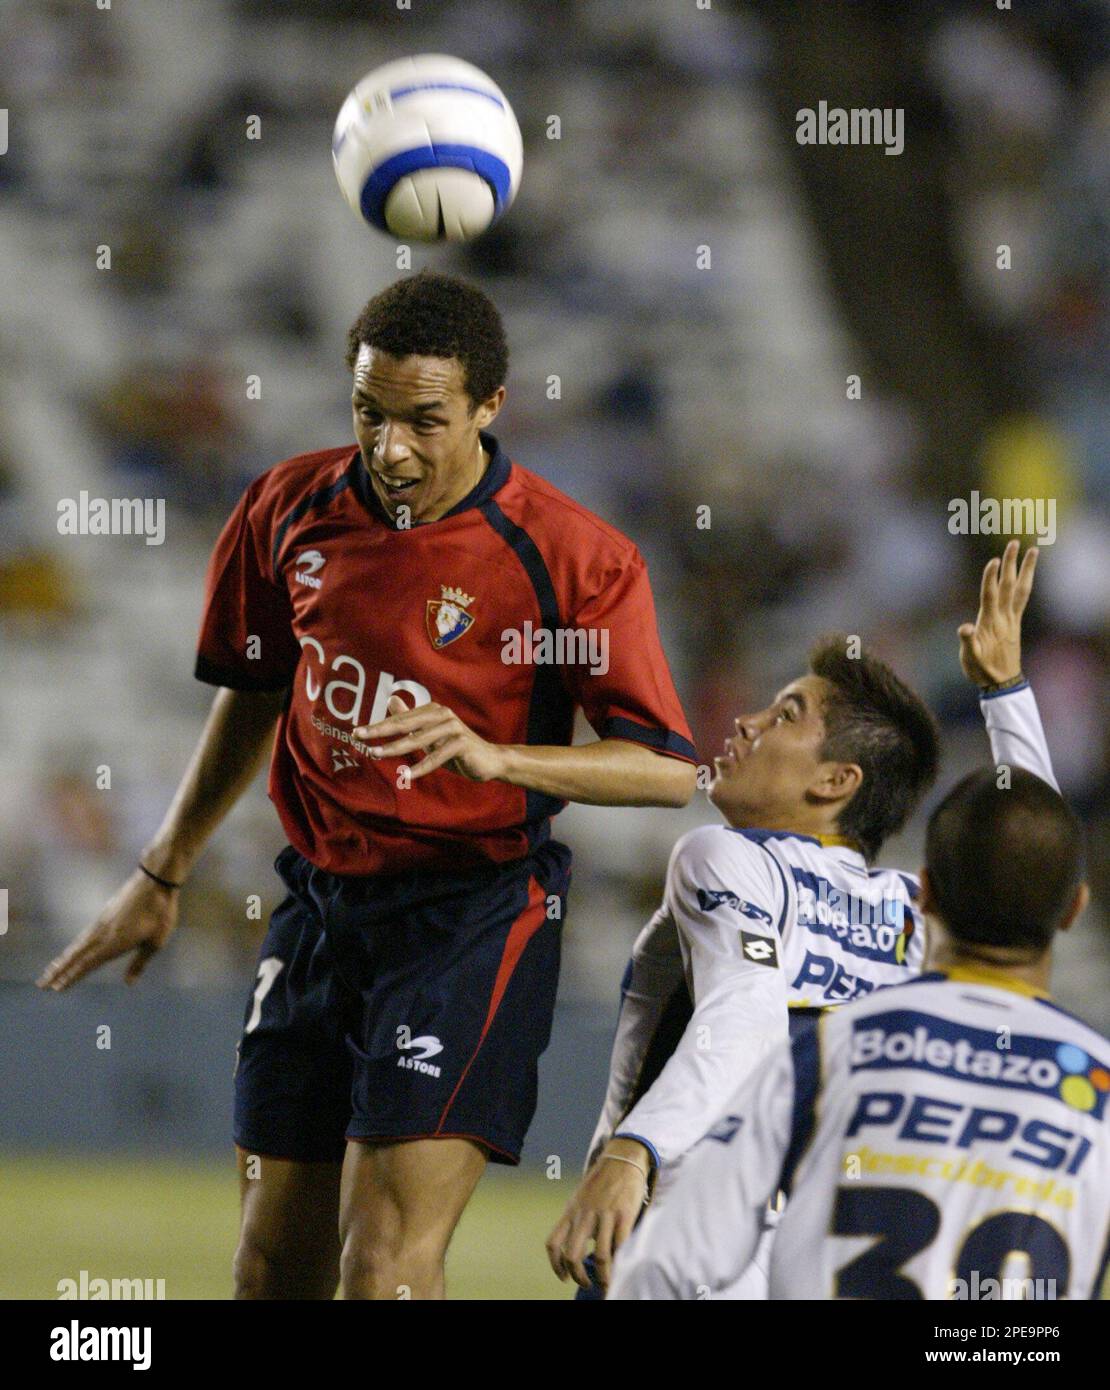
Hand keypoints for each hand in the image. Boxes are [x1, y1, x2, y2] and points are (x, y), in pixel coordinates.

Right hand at [37, 869, 178, 990]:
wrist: (155, 880)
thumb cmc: (161, 913)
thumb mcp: (156, 942)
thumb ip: (139, 963)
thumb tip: (128, 983)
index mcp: (114, 944)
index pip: (88, 964)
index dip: (72, 977)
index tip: (57, 989)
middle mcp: (102, 934)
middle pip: (75, 957)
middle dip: (58, 972)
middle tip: (41, 985)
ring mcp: (101, 923)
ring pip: (77, 946)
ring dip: (62, 960)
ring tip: (49, 970)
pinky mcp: (104, 914)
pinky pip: (84, 935)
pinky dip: (74, 946)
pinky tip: (72, 950)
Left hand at [354, 696, 506, 781]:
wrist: (489, 760)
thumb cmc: (455, 748)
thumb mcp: (429, 735)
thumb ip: (410, 719)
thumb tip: (391, 700)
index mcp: (432, 711)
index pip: (401, 719)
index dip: (378, 726)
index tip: (357, 732)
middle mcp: (442, 715)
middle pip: (406, 724)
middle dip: (381, 731)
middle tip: (359, 736)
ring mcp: (453, 728)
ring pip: (419, 740)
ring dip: (396, 747)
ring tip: (376, 753)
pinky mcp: (462, 743)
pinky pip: (438, 756)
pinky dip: (422, 766)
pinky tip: (407, 775)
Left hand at [546, 1139, 649, 1290]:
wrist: (622, 1159)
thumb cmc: (601, 1182)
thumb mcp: (580, 1198)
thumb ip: (577, 1220)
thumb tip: (577, 1247)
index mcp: (571, 1211)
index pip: (553, 1243)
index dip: (555, 1266)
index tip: (563, 1277)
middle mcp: (584, 1215)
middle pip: (572, 1255)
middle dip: (578, 1276)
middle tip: (585, 1283)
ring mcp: (604, 1215)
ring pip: (599, 1256)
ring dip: (603, 1276)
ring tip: (605, 1283)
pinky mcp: (623, 1216)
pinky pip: (619, 1246)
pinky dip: (620, 1262)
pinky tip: (620, 1267)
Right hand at [958, 539, 1037, 688]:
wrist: (1002, 683)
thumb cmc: (982, 670)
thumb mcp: (970, 658)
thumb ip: (968, 642)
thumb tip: (964, 628)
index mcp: (990, 623)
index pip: (990, 595)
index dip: (991, 578)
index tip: (994, 560)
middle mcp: (1004, 617)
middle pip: (1008, 585)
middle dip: (1011, 564)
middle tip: (1014, 543)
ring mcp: (1011, 619)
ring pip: (1020, 589)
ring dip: (1025, 569)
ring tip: (1032, 550)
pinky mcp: (1015, 623)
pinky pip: (1022, 597)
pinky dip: (1025, 582)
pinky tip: (1025, 574)